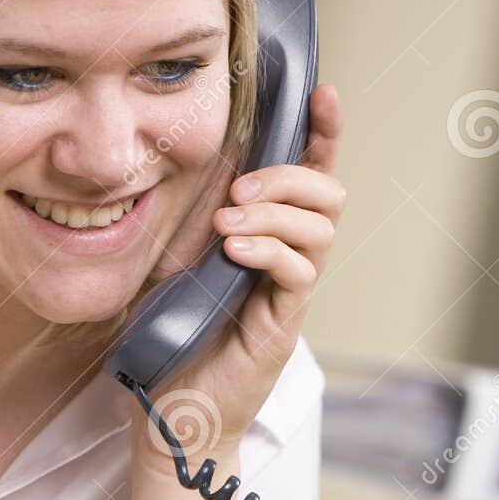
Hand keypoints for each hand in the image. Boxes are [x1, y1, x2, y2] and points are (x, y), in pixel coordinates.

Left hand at [130, 84, 344, 465]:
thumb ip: (190, 208)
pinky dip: (270, 250)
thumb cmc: (171, 331)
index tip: (322, 94)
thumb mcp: (172, 251)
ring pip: (319, 228)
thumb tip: (183, 149)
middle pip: (329, 194)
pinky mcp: (284, 324)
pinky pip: (298, 272)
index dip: (322, 132)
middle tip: (238, 189)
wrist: (169, 405)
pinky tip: (233, 251)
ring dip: (275, 213)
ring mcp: (290, 291)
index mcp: (268, 233)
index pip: (310, 172)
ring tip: (228, 224)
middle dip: (289, 176)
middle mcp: (289, 257)